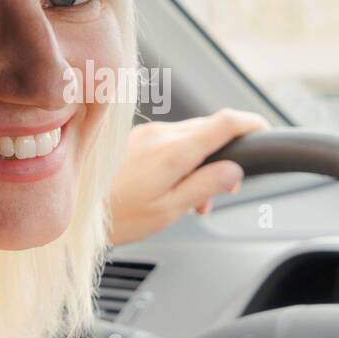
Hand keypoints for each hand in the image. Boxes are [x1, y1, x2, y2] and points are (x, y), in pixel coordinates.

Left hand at [106, 108, 270, 246]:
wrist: (73, 208)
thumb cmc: (116, 215)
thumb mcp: (169, 210)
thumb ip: (205, 186)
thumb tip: (234, 172)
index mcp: (174, 150)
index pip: (225, 123)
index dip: (251, 124)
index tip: (265, 131)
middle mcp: (161, 134)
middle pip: (210, 129)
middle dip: (225, 154)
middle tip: (221, 191)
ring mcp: (146, 133)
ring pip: (190, 136)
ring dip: (202, 161)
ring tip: (192, 200)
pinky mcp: (135, 139)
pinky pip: (171, 141)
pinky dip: (182, 159)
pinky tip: (172, 188)